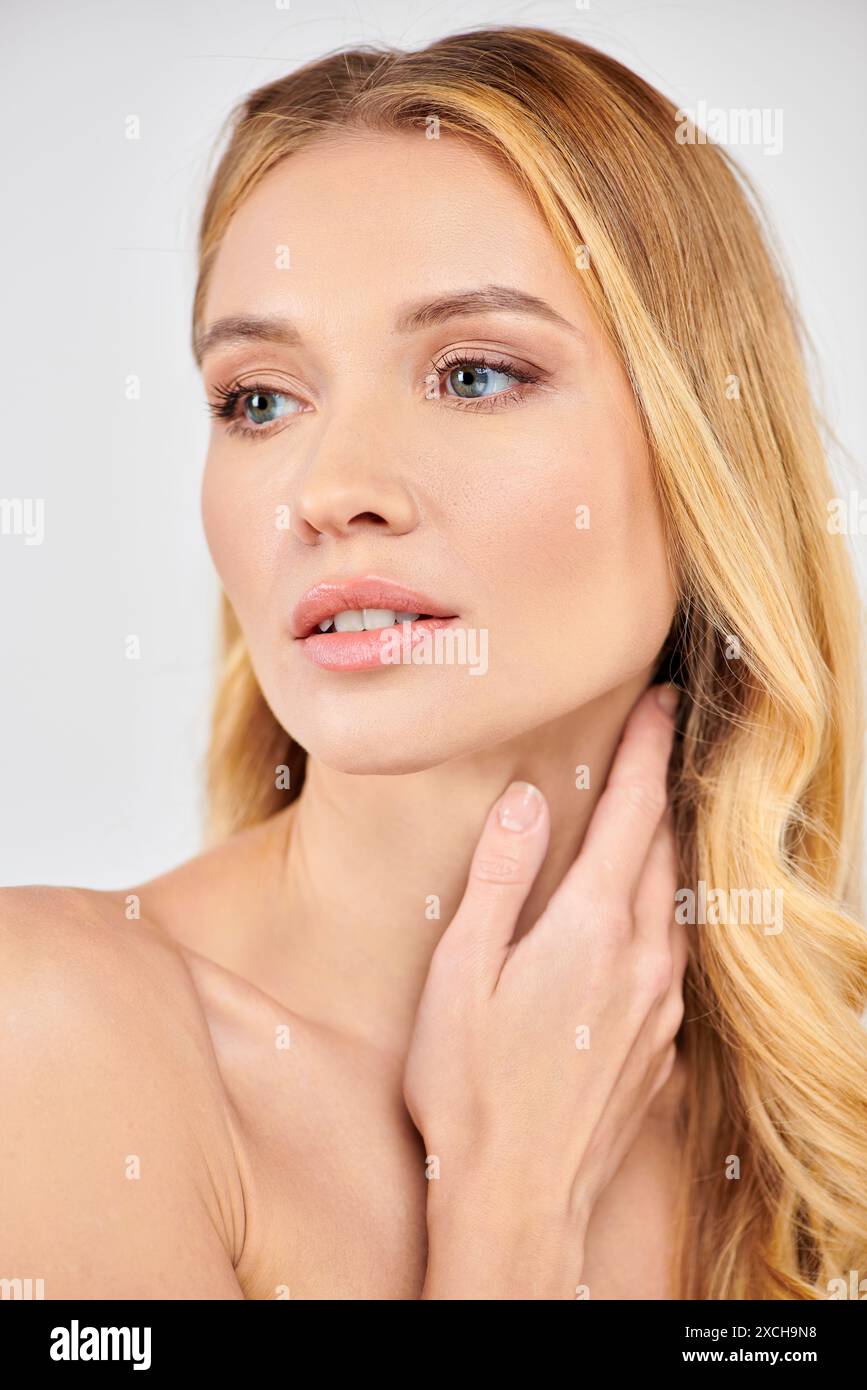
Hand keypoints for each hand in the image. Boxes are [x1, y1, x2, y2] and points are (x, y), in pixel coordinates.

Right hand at [404, 683, 686, 1268]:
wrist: (518, 1202)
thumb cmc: (470, 1088)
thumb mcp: (461, 973)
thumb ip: (497, 880)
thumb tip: (524, 802)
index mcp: (590, 928)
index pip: (633, 813)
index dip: (647, 750)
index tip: (660, 702)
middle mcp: (641, 959)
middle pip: (663, 850)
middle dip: (659, 788)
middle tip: (654, 741)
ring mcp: (658, 1005)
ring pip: (673, 902)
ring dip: (663, 851)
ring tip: (645, 819)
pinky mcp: (661, 1045)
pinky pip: (671, 955)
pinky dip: (658, 914)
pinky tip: (635, 922)